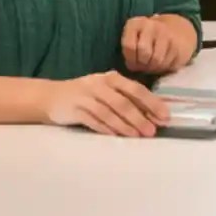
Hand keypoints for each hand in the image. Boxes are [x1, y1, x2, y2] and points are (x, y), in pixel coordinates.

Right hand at [42, 71, 169, 136]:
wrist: (51, 97)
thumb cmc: (86, 96)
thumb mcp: (106, 92)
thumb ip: (126, 100)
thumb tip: (152, 116)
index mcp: (112, 78)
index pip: (136, 89)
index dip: (152, 103)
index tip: (164, 116)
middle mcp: (99, 84)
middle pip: (123, 102)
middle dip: (140, 117)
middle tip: (152, 131)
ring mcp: (86, 96)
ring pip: (109, 112)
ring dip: (125, 125)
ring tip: (138, 136)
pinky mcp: (74, 109)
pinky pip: (93, 120)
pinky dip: (106, 129)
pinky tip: (116, 137)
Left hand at [122, 15, 188, 73]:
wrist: (174, 30)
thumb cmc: (146, 39)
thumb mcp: (132, 38)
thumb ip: (129, 50)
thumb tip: (133, 66)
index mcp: (137, 23)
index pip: (130, 46)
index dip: (130, 60)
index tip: (133, 63)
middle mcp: (153, 26)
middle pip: (145, 54)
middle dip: (143, 65)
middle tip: (143, 66)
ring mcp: (168, 34)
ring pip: (157, 61)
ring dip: (153, 68)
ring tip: (152, 66)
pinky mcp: (179, 46)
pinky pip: (169, 65)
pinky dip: (165, 68)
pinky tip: (163, 63)